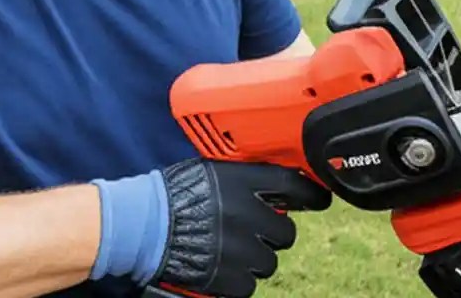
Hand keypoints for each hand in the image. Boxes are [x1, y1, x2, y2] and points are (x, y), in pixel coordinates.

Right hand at [147, 158, 331, 297]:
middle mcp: (247, 213)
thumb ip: (243, 181)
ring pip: (268, 262)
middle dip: (271, 234)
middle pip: (285, 232)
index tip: (320, 199)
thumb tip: (274, 191)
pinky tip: (219, 267)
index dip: (312, 194)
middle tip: (250, 233)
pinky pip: (250, 285)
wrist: (140, 226)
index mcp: (242, 183)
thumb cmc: (171, 196)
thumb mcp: (209, 173)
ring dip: (254, 259)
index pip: (293, 185)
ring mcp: (240, 248)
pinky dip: (238, 281)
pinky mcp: (230, 278)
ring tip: (227, 251)